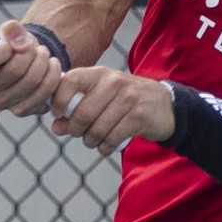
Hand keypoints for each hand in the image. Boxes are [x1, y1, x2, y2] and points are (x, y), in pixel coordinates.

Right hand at [0, 20, 62, 116]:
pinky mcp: (21, 110)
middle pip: (14, 70)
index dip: (3, 49)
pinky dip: (52, 78)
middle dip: (31, 53)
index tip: (12, 44)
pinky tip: (52, 69)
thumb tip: (20, 42)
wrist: (26, 64)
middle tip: (36, 47)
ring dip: (44, 63)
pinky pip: (43, 95)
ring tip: (45, 54)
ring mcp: (2, 103)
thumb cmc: (12, 48)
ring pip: (32, 82)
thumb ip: (11, 29)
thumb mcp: (9, 33)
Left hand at [48, 67, 176, 154]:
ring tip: (93, 141)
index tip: (58, 114)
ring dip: (90, 141)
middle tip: (79, 134)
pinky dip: (104, 147)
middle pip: (82, 114)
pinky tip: (106, 146)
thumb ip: (76, 109)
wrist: (165, 105)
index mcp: (100, 73)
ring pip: (96, 130)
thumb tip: (56, 128)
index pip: (70, 81)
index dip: (58, 100)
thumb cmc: (125, 100)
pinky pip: (111, 139)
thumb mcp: (101, 96)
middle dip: (75, 130)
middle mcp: (114, 82)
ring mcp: (128, 98)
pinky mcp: (139, 116)